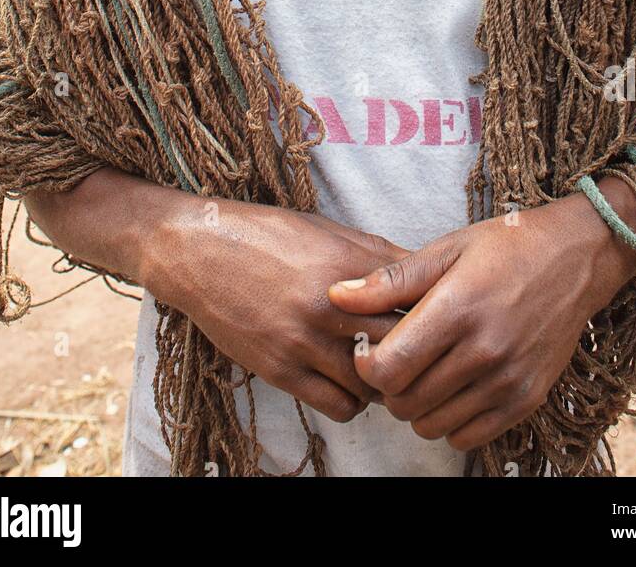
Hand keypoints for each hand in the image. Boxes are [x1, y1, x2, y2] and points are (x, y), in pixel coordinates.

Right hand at [146, 199, 410, 423]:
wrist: (199, 252)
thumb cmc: (264, 233)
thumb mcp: (325, 229)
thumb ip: (374, 253)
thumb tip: (422, 270)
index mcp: (346, 265)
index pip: (414, 299)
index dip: (433, 309)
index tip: (436, 314)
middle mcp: (329, 306)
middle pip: (402, 343)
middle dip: (417, 347)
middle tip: (420, 348)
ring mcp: (304, 342)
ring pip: (376, 383)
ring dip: (387, 380)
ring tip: (385, 369)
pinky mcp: (281, 371)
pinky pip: (340, 405)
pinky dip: (355, 401)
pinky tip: (350, 382)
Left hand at [327, 189, 635, 450]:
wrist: (575, 259)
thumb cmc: (505, 248)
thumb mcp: (446, 249)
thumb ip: (389, 281)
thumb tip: (337, 296)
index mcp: (458, 308)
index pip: (388, 368)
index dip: (366, 363)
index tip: (371, 347)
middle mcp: (484, 351)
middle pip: (405, 402)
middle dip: (389, 385)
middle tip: (398, 357)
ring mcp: (508, 380)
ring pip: (432, 425)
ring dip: (417, 406)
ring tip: (426, 371)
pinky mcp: (526, 399)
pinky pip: (468, 437)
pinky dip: (450, 421)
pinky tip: (453, 387)